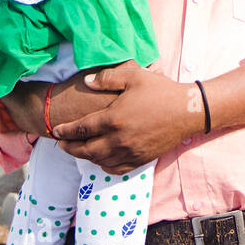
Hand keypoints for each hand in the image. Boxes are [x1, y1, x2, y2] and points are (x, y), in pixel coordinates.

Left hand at [52, 66, 202, 173]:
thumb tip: (87, 82)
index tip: (56, 130)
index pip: (80, 129)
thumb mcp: (135, 76)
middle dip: (69, 147)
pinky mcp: (140, 159)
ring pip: (98, 160)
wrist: (188, 111)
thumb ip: (108, 78)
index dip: (65, 131)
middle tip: (60, 144)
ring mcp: (129, 152)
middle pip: (85, 149)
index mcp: (113, 119)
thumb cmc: (161, 91)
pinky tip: (101, 159)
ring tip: (78, 151)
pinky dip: (103, 165)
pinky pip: (115, 168)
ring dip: (84, 157)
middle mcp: (118, 139)